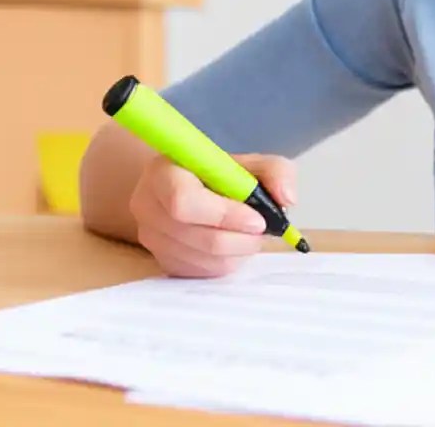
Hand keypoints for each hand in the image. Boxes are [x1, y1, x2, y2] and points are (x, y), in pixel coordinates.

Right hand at [129, 153, 297, 277]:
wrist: (185, 190)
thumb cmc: (217, 176)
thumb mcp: (249, 162)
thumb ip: (276, 171)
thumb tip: (287, 198)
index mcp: (163, 172)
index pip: (183, 201)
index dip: (225, 215)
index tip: (257, 219)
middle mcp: (147, 206)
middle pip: (199, 237)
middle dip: (241, 238)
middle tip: (261, 230)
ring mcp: (151, 238)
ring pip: (205, 259)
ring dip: (238, 251)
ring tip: (247, 234)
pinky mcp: (162, 262)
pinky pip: (201, 273)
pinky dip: (227, 262)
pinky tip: (232, 244)